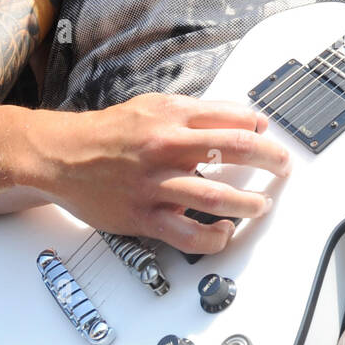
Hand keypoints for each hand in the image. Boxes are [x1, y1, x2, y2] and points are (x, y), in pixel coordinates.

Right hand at [46, 93, 292, 253]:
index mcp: (172, 116)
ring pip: (218, 195)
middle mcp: (167, 147)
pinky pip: (188, 234)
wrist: (61, 155)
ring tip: (261, 205)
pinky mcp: (144, 215)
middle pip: (237, 149)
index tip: (270, 137)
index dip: (261, 128)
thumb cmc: (109, 133)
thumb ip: (196, 114)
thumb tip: (244, 122)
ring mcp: (156, 183)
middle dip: (271, 159)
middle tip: (283, 167)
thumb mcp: (153, 108)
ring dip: (250, 202)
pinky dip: (214, 237)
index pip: (233, 118)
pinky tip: (224, 233)